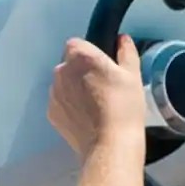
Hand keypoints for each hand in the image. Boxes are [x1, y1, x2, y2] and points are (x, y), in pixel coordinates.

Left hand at [48, 35, 145, 158]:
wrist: (110, 146)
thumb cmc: (123, 107)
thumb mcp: (132, 75)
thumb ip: (126, 52)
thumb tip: (122, 39)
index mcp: (80, 57)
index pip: (77, 44)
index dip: (90, 53)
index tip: (102, 66)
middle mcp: (61, 71)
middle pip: (69, 64)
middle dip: (81, 71)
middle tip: (102, 86)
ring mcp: (54, 93)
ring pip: (64, 83)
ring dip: (74, 88)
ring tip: (95, 105)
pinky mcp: (52, 113)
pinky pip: (61, 102)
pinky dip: (70, 106)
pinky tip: (87, 117)